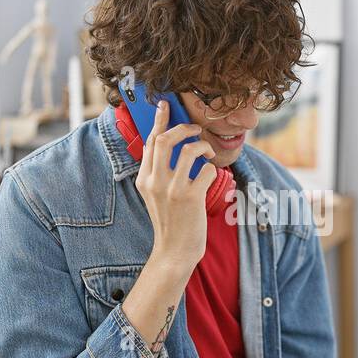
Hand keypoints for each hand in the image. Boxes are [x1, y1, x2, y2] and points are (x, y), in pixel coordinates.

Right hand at [134, 99, 216, 271]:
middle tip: (196, 129)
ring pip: (188, 150)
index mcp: (144, 179)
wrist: (174, 252)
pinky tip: (212, 177)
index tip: (165, 106)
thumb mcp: (155, 196)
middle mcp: (155, 181)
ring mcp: (172, 189)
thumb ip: (158, 173)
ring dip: (202, 146)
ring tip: (208, 153)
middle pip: (165, 139)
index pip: (150, 142)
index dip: (158, 121)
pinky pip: (207, 170)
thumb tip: (167, 145)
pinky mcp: (190, 197)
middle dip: (183, 128)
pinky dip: (213, 169)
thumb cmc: (170, 222)